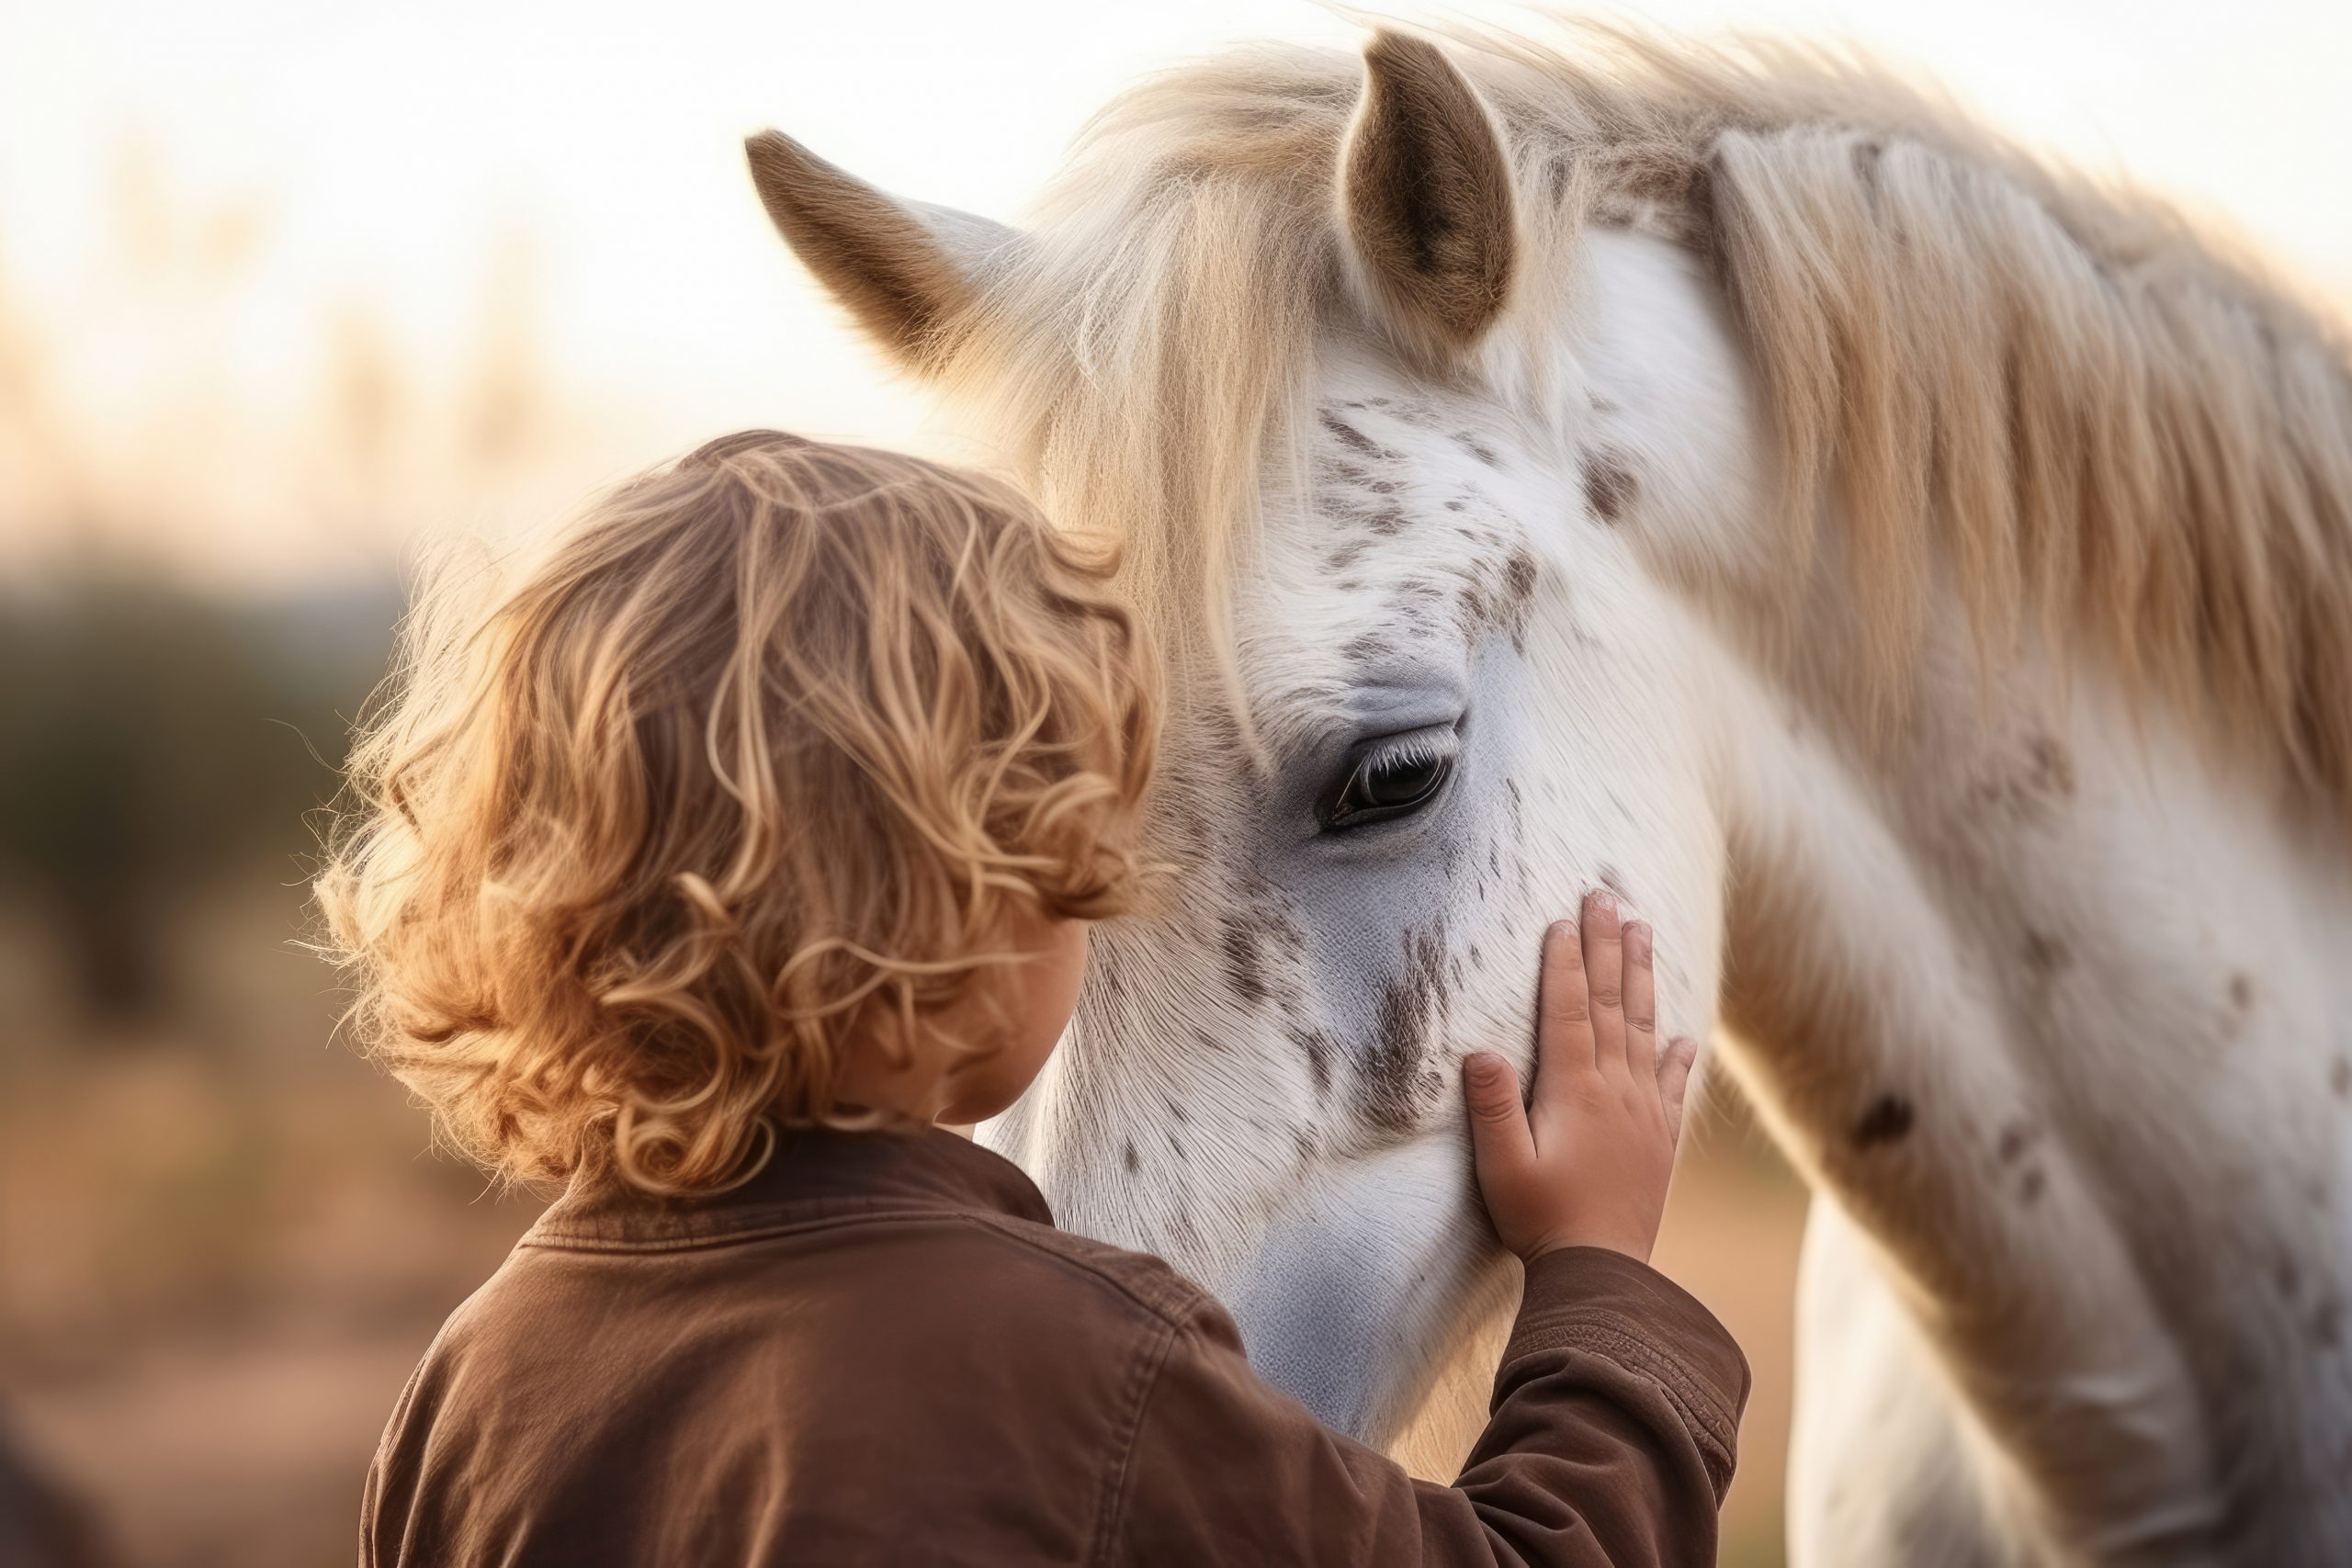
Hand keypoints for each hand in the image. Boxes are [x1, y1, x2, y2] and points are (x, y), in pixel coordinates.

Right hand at [1461, 891, 1697, 1263]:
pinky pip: (1673, 1086)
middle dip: (1607, 947)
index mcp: (1575, 1090)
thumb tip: (1481, 1050)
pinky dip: (1677, 1055)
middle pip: (1611, 1004)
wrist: (1603, 1274)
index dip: (1565, 962)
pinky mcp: (1659, 1143)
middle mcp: (1616, 1091)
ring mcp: (1643, 1114)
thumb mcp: (1502, 1166)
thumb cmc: (1542, 1222)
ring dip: (1641, 978)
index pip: (1569, 1010)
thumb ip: (1493, 1107)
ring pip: (1644, 1029)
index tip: (1564, 918)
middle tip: (1608, 896)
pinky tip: (1683, 1035)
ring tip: (1644, 932)